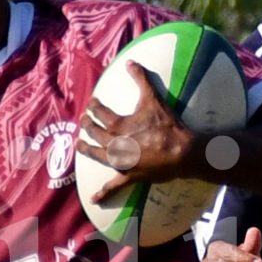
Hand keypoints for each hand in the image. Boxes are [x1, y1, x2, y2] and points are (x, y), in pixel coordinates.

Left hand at [75, 63, 197, 203]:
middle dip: (87, 125)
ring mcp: (120, 161)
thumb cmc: (167, 125)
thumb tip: (130, 62)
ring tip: (79, 146)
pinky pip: (114, 186)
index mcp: (117, 125)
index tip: (92, 102)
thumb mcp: (153, 99)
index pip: (99, 113)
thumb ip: (141, 79)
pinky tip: (94, 200)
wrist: (182, 151)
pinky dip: (104, 193)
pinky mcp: (129, 176)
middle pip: (94, 133)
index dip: (94, 106)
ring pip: (97, 155)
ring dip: (87, 150)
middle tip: (83, 121)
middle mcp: (114, 144)